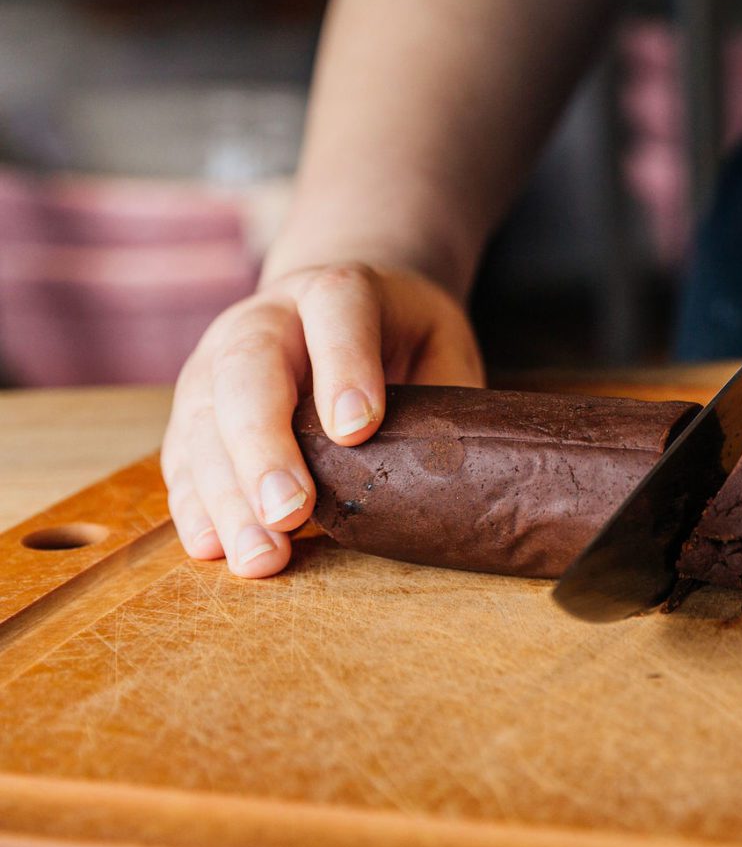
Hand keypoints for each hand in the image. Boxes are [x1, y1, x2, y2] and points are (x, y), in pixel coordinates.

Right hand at [160, 263, 482, 576]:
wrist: (334, 307)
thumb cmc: (400, 338)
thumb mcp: (441, 344)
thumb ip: (444, 395)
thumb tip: (453, 470)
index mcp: (337, 292)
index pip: (337, 314)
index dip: (345, 367)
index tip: (358, 428)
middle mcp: (265, 320)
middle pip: (248, 371)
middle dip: (265, 446)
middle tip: (291, 512)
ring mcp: (215, 360)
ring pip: (204, 422)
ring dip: (227, 495)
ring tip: (260, 554)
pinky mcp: (193, 407)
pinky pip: (183, 455)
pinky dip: (196, 505)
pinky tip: (215, 546)